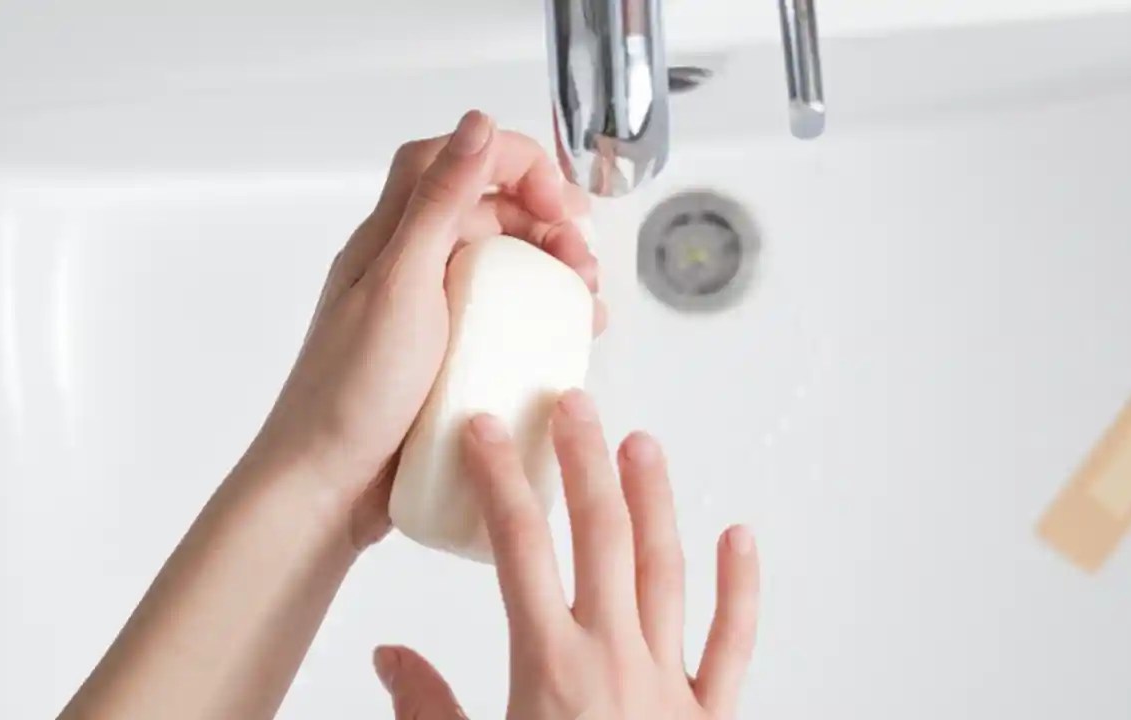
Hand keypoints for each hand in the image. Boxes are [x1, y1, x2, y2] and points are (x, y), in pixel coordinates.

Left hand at [239, 111, 601, 548]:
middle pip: (486, 212)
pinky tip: (567, 336)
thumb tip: (478, 124)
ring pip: (500, 264)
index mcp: (390, 238)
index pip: (453, 162)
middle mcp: (408, 267)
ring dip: (550, 267)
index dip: (512, 161)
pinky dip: (539, 315)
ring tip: (584, 297)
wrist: (325, 487)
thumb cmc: (351, 392)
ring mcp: (427, 314)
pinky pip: (500, 318)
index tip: (557, 198)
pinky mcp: (444, 358)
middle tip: (581, 256)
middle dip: (546, 219)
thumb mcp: (403, 285)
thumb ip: (438, 204)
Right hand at [376, 390, 759, 719]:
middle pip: (599, 535)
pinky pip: (733, 644)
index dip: (500, 481)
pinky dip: (740, 589)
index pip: (518, 548)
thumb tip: (390, 659)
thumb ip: (427, 710)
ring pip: (665, 570)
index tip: (487, 433)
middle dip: (583, 460)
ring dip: (653, 501)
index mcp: (547, 669)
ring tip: (642, 445)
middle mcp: (613, 663)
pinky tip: (740, 538)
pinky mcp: (711, 718)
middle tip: (573, 406)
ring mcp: (669, 686)